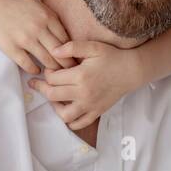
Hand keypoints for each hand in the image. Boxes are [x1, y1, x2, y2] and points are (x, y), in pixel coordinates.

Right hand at [0, 0, 75, 73]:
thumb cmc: (16, 7)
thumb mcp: (37, 5)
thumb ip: (52, 17)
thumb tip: (66, 35)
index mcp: (47, 17)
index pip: (66, 39)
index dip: (72, 51)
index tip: (74, 58)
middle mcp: (38, 28)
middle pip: (60, 52)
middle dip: (68, 64)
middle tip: (71, 71)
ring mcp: (25, 39)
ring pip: (47, 60)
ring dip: (53, 70)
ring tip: (56, 74)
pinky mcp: (13, 49)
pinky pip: (28, 65)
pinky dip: (35, 70)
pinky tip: (37, 70)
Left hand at [26, 40, 146, 130]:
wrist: (131, 71)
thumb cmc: (112, 57)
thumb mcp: (93, 47)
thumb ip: (72, 47)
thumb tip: (53, 51)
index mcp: (81, 76)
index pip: (52, 78)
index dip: (46, 73)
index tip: (49, 68)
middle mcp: (84, 93)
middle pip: (53, 95)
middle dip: (42, 89)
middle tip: (38, 83)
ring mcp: (90, 105)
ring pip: (64, 114)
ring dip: (54, 107)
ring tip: (54, 97)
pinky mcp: (96, 112)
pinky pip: (79, 123)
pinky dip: (70, 120)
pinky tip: (67, 109)